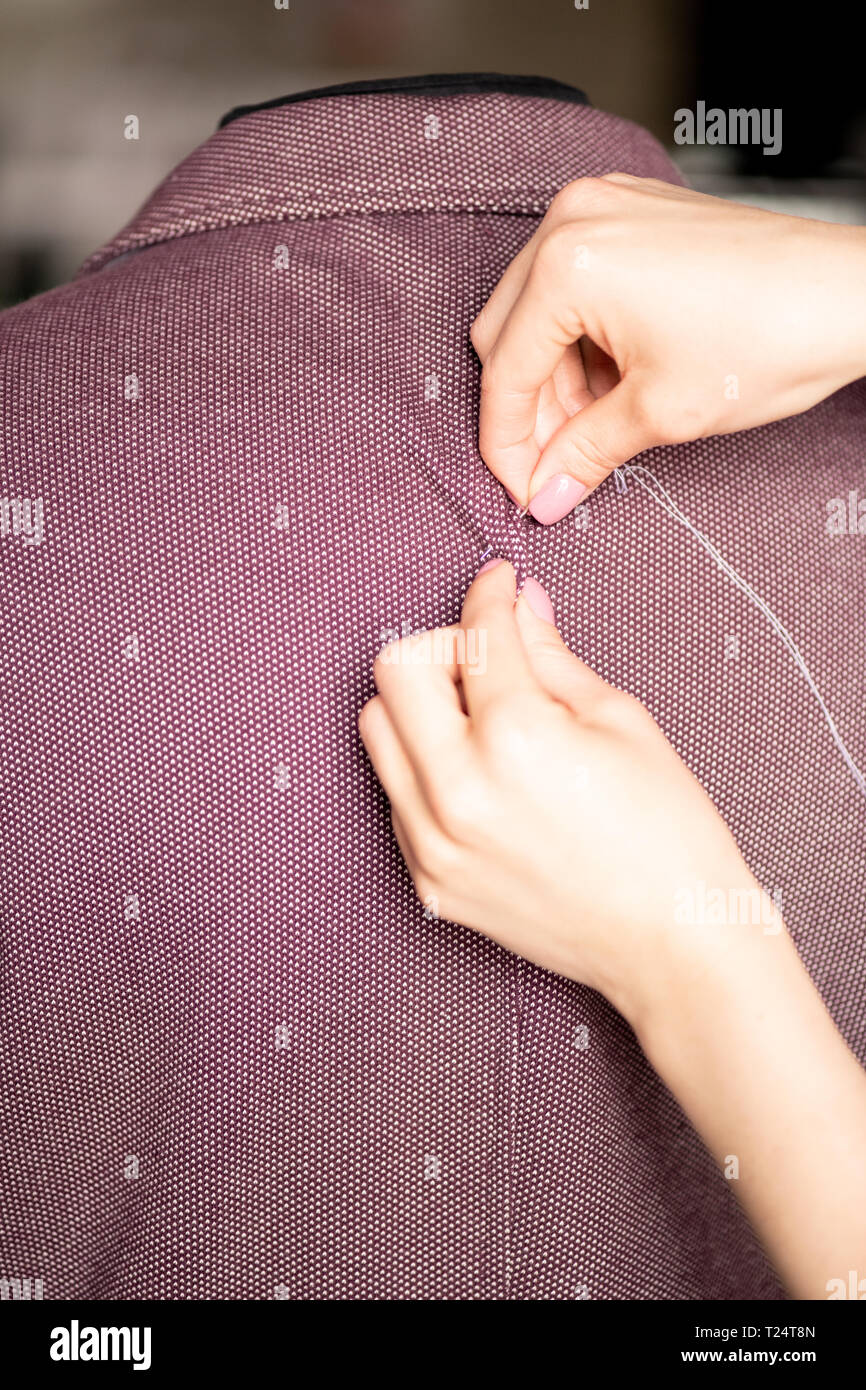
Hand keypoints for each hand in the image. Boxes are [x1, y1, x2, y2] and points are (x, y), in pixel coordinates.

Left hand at [359, 560, 865, 1301]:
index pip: (474, 634)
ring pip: (377, 734)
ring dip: (420, 709)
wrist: (672, 945)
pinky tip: (485, 780)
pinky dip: (427, 769)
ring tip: (484, 723)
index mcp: (514, 737)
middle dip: (442, 650)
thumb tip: (519, 604)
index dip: (490, 596)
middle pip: (393, 673)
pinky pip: (397, 797)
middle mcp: (456, 790)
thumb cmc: (667, 832)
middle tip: (493, 665)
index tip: (500, 585)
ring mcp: (433, 843)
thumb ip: (552, 657)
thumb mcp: (620, 722)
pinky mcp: (428, 882)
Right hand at [471, 174, 865, 521]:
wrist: (849, 294)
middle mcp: (574, 219)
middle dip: (529, 407)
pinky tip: (616, 381)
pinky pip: (574, 282)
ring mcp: (603, 206)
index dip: (507, 444)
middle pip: (506, 334)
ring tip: (599, 425)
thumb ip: (584, 454)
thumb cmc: (770, 337)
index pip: (505, 370)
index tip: (522, 487)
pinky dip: (583, 338)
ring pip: (537, 311)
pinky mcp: (631, 211)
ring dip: (556, 376)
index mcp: (568, 264)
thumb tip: (544, 493)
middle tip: (559, 462)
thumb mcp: (661, 413)